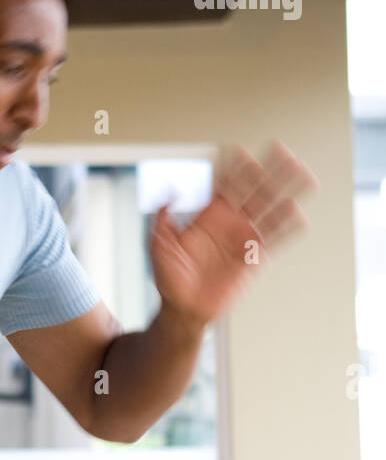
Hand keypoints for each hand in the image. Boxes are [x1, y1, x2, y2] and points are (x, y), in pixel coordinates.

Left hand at [149, 140, 318, 324]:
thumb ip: (162, 217)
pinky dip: (288, 227)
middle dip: (269, 169)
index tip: (243, 152)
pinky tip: (298, 211)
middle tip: (283, 150)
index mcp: (210, 215)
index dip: (235, 168)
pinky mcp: (255, 258)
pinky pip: (276, 240)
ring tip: (302, 172)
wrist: (183, 309)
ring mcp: (245, 238)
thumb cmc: (169, 278)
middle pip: (255, 189)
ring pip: (271, 209)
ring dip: (287, 190)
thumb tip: (170, 192)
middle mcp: (231, 222)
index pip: (226, 184)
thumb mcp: (158, 244)